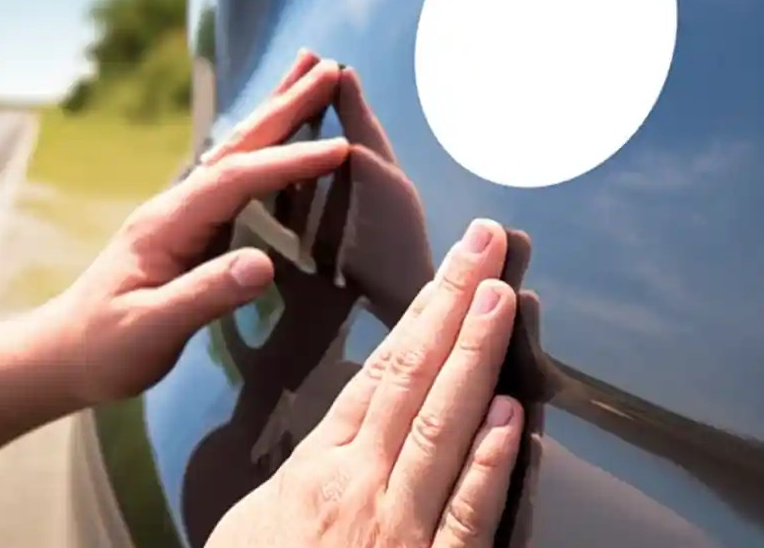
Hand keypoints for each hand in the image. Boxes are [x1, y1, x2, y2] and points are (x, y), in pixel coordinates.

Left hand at [47, 54, 344, 404]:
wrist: (61, 354)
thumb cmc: (104, 347)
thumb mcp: (152, 328)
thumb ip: (206, 295)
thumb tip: (265, 265)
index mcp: (169, 223)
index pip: (236, 179)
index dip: (287, 162)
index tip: (339, 147)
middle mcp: (176, 206)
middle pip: (238, 145)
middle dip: (285, 106)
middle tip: (330, 66)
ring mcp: (181, 214)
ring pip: (237, 152)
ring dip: (275, 113)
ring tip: (310, 75)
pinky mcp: (188, 230)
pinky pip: (236, 176)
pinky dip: (264, 147)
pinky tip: (278, 137)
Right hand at [207, 220, 523, 547]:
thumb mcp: (251, 526)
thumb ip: (299, 476)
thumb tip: (330, 443)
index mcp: (320, 468)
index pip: (382, 371)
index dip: (422, 312)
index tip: (454, 264)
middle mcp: (364, 485)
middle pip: (416, 379)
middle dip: (454, 305)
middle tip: (488, 245)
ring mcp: (401, 530)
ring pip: (444, 429)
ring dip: (475, 359)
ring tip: (502, 299)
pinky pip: (466, 514)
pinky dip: (490, 463)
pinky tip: (511, 414)